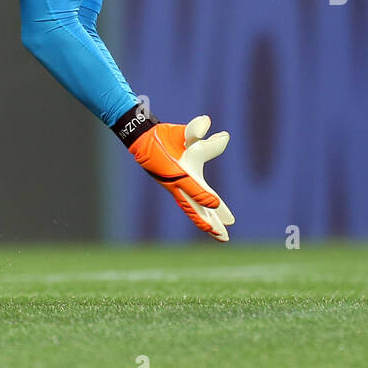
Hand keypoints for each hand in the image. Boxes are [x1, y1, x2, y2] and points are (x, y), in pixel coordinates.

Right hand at [128, 115, 233, 240]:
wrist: (143, 139)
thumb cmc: (165, 136)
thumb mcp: (182, 132)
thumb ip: (196, 130)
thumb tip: (221, 134)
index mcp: (178, 173)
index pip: (193, 188)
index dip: (204, 196)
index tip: (216, 204)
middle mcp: (177, 185)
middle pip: (194, 208)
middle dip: (210, 222)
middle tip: (224, 237)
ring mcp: (176, 189)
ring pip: (193, 210)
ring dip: (207, 223)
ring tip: (221, 236)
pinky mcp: (176, 189)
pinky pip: (190, 206)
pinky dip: (200, 215)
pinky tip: (209, 222)